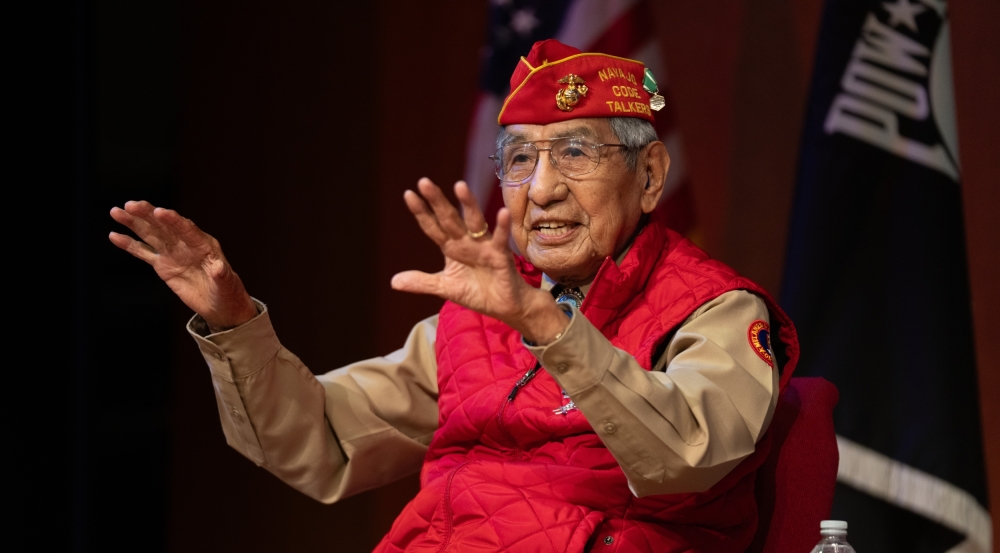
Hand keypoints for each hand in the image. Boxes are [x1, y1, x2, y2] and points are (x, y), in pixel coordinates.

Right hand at [109, 201, 257, 331]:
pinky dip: (129, 244)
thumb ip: (222, 275)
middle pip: (164, 226)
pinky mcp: (162, 265)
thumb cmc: (228, 292)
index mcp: (204, 245)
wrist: (220, 304)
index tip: (159, 212)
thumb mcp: (227, 284)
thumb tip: (219, 267)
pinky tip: (114, 235)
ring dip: (134, 223)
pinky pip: (143, 252)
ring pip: (150, 234)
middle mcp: (186, 244)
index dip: (173, 220)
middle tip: (132, 205)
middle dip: (148, 214)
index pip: (187, 229)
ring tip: (117, 211)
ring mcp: (172, 253)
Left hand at [391, 179, 567, 343]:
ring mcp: (484, 246)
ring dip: (468, 204)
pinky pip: (500, 238)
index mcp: (451, 247)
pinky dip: (502, 226)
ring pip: (474, 221)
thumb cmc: (478, 292)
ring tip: (459, 186)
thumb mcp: (446, 288)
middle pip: (449, 218)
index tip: (408, 194)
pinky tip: (503, 213)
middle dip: (437, 202)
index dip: (421, 213)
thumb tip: (393, 282)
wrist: (504, 306)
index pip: (433, 227)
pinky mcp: (500, 255)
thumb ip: (422, 283)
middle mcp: (466, 242)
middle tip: (424, 182)